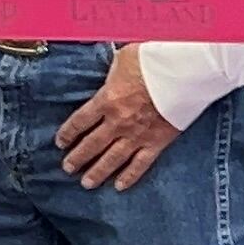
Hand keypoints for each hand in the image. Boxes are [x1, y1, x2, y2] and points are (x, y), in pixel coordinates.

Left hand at [58, 50, 182, 190]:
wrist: (183, 72)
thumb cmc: (154, 61)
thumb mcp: (123, 58)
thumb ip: (113, 71)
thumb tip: (110, 72)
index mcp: (107, 100)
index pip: (80, 121)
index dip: (68, 134)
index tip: (61, 143)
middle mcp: (118, 121)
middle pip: (91, 145)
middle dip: (77, 158)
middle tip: (68, 168)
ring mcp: (137, 135)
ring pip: (112, 160)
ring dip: (97, 172)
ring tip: (87, 183)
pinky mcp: (157, 143)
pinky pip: (140, 165)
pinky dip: (129, 177)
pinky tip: (120, 186)